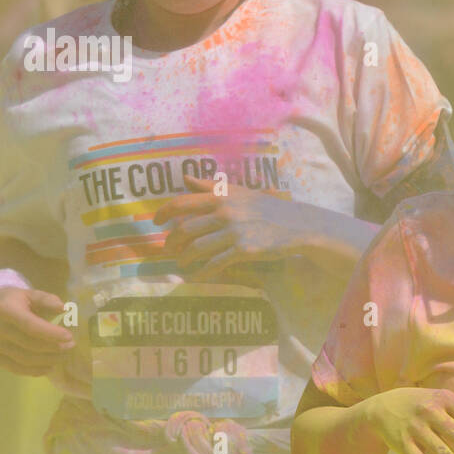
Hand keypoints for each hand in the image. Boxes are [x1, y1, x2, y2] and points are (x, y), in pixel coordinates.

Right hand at [0, 287, 74, 376]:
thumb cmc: (16, 301)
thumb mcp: (30, 294)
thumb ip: (46, 300)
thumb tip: (63, 308)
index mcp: (4, 309)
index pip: (30, 326)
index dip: (51, 333)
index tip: (69, 337)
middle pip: (29, 345)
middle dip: (54, 348)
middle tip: (71, 346)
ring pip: (24, 359)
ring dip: (48, 360)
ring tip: (63, 355)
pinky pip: (16, 368)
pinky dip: (35, 370)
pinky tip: (49, 365)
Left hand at [154, 175, 313, 281]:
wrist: (297, 225)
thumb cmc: (267, 208)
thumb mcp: (240, 192)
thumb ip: (212, 186)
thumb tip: (185, 178)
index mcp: (222, 196)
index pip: (183, 202)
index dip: (164, 212)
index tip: (156, 222)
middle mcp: (225, 212)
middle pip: (185, 228)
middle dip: (172, 241)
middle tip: (168, 249)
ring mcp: (234, 232)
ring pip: (197, 248)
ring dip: (184, 258)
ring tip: (182, 263)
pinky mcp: (244, 250)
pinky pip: (215, 263)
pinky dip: (203, 271)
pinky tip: (198, 275)